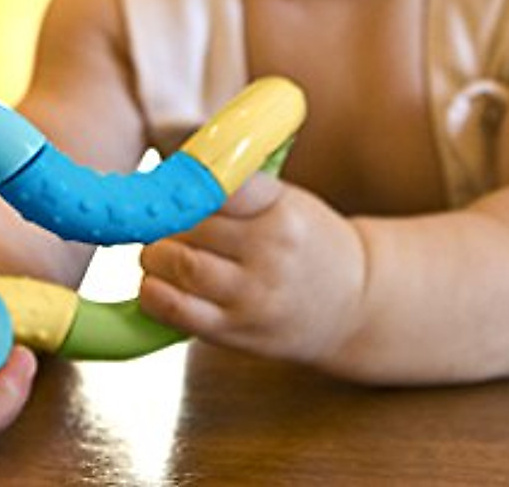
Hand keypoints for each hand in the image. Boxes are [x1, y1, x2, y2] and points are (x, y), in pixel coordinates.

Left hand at [137, 175, 366, 367]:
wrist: (355, 305)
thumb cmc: (310, 244)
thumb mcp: (290, 202)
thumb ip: (240, 190)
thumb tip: (174, 177)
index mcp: (281, 209)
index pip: (218, 185)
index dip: (183, 184)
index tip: (168, 184)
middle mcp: (270, 250)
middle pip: (191, 226)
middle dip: (164, 223)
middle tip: (156, 222)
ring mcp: (254, 294)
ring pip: (182, 267)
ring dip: (155, 257)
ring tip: (156, 252)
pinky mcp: (239, 331)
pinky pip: (181, 312)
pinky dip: (155, 296)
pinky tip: (153, 285)